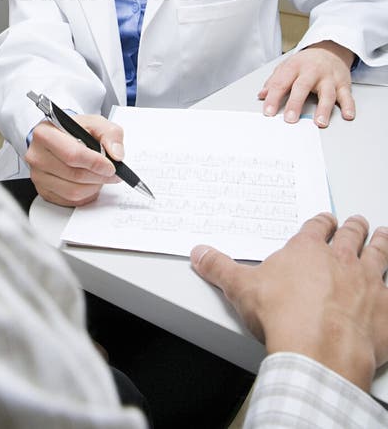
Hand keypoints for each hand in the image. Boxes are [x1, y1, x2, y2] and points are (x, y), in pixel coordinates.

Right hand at [26, 114, 123, 206]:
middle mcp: (37, 155)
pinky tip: (90, 183)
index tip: (110, 166)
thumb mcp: (95, 122)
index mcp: (45, 133)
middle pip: (74, 174)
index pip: (72, 154)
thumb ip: (110, 134)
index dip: (95, 163)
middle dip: (99, 176)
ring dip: (94, 186)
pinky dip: (86, 194)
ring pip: (74, 191)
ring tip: (101, 176)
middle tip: (112, 173)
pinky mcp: (44, 191)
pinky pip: (70, 201)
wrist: (60, 138)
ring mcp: (38, 175)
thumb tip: (116, 154)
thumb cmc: (74, 130)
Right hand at [191, 213, 387, 391]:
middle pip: (351, 236)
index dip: (321, 222)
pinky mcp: (384, 311)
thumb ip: (220, 268)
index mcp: (307, 251)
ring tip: (382, 235)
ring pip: (378, 254)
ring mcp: (366, 283)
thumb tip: (200, 254)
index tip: (325, 220)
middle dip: (353, 227)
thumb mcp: (241, 288)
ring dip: (381, 243)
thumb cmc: (283, 316)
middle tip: (356, 222)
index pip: (317, 227)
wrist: (318, 350)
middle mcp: (340, 260)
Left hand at [258, 40, 354, 126]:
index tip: (269, 111)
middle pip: (303, 87)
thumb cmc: (306, 62)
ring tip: (320, 122)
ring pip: (327, 93)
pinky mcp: (343, 83)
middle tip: (290, 118)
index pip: (281, 82)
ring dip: (324, 108)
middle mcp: (312, 71)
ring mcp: (329, 78)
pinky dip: (349, 106)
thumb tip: (262, 95)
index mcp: (295, 67)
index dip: (273, 97)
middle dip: (296, 103)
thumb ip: (274, 81)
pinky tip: (347, 115)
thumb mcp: (287, 66)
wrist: (330, 49)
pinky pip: (347, 95)